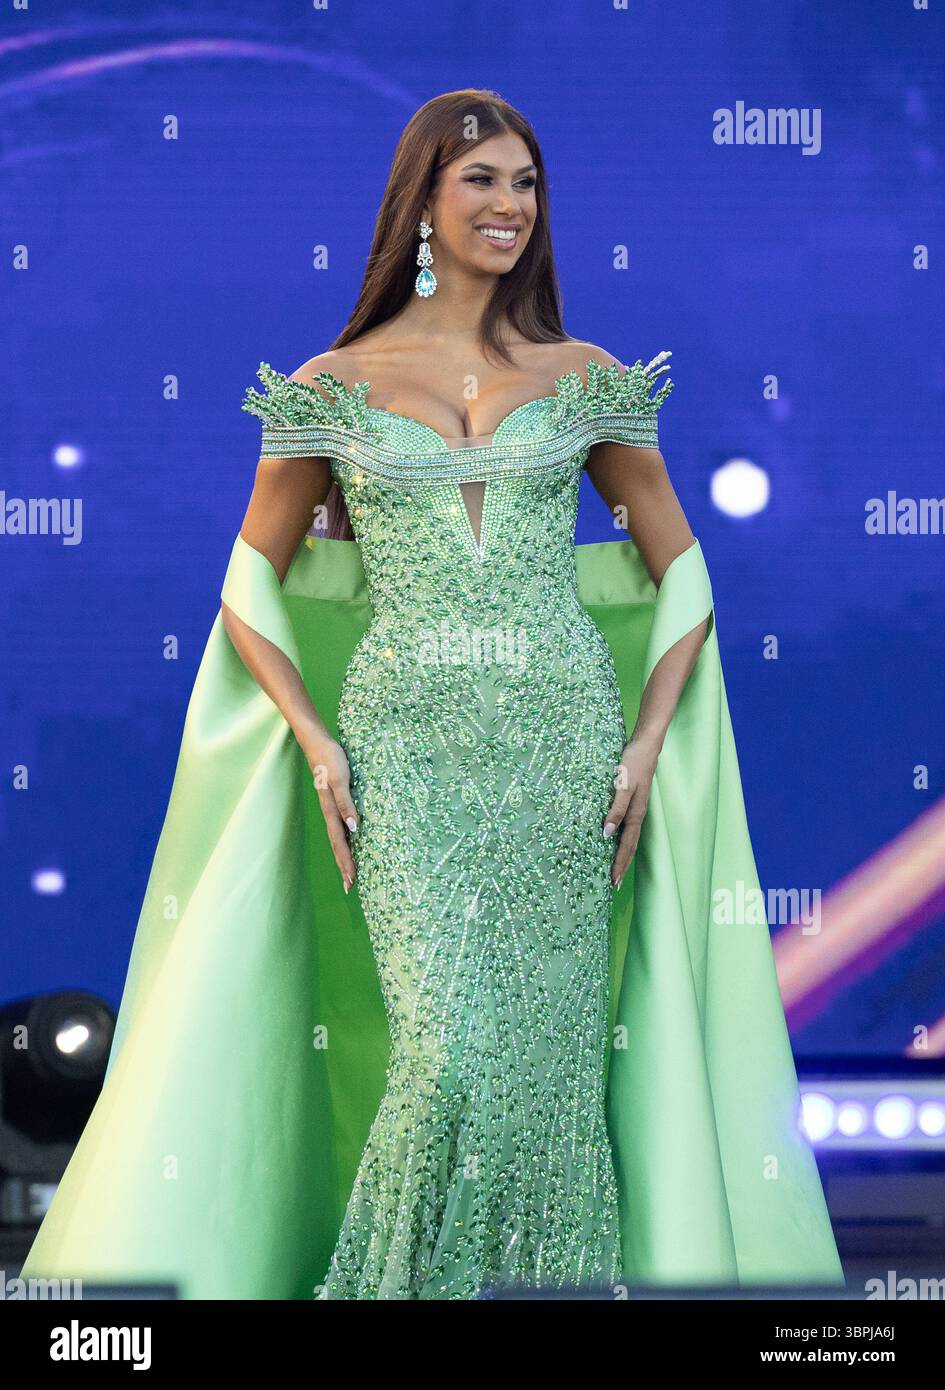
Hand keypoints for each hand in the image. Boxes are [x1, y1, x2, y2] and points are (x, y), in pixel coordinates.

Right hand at [306, 735, 359, 893]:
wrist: (317, 742)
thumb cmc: (330, 759)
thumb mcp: (340, 780)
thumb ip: (346, 804)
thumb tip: (354, 828)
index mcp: (331, 811)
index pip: (340, 843)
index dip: (346, 862)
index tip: (352, 881)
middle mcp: (330, 813)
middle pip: (337, 845)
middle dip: (344, 866)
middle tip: (350, 887)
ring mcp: (330, 807)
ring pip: (338, 837)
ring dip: (344, 856)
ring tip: (349, 872)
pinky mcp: (334, 800)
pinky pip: (340, 825)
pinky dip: (345, 839)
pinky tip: (350, 841)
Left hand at [602, 736, 659, 888]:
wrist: (646, 745)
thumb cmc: (633, 763)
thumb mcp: (622, 785)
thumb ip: (616, 809)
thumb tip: (607, 833)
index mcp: (635, 813)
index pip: (627, 845)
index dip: (620, 863)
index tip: (613, 881)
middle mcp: (637, 814)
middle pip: (630, 845)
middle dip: (622, 864)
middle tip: (614, 883)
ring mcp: (637, 807)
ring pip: (630, 837)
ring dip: (623, 854)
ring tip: (616, 868)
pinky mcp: (633, 800)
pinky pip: (628, 826)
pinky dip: (623, 838)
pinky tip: (616, 838)